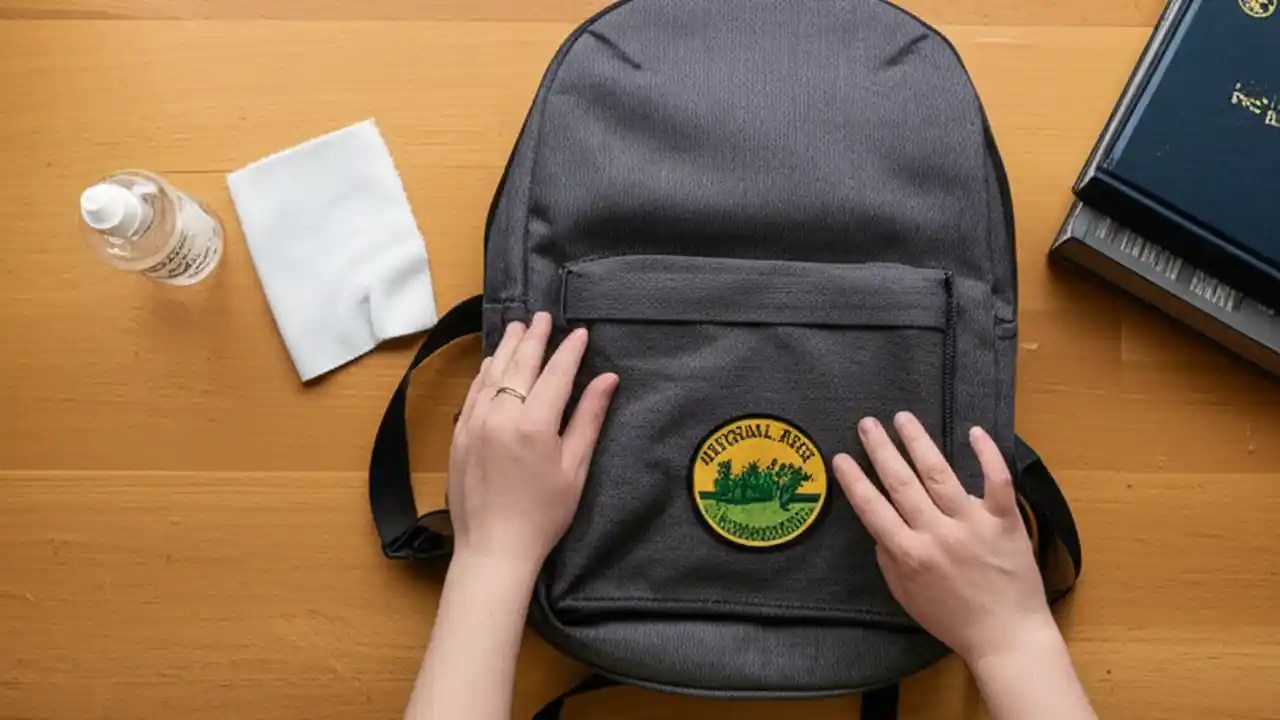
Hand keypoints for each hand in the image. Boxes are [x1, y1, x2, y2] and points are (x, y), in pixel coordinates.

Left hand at [447, 312, 618, 571]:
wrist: (494, 549)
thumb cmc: (543, 515)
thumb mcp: (575, 468)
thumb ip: (588, 419)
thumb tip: (607, 379)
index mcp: (535, 425)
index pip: (555, 374)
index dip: (569, 351)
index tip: (580, 332)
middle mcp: (500, 416)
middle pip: (520, 365)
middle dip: (534, 338)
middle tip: (543, 316)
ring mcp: (474, 424)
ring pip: (491, 373)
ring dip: (506, 348)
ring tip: (518, 327)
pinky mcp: (459, 435)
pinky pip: (473, 393)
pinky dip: (485, 373)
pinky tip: (491, 363)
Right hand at [833, 412, 1056, 664]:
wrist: (1006, 636)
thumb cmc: (953, 619)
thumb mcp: (906, 596)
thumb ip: (888, 559)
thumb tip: (878, 527)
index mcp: (909, 555)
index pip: (873, 509)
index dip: (854, 481)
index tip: (840, 457)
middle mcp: (937, 534)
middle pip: (902, 483)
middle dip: (880, 449)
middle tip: (867, 424)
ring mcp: (972, 524)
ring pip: (939, 474)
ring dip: (918, 442)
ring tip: (902, 418)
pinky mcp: (1005, 521)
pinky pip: (997, 481)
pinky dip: (986, 454)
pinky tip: (973, 432)